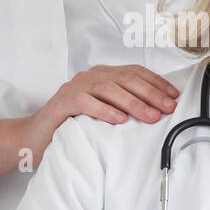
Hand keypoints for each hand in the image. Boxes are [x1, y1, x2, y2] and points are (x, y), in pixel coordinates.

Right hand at [27, 64, 180, 165]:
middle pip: (125, 79)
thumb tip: (157, 112)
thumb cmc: (73, 126)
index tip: (173, 96)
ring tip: (150, 116)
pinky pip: (85, 102)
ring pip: (108, 89)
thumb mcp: (104, 114)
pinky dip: (104, 110)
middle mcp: (89, 77)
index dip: (156, 82)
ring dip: (133, 103)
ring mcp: (74, 87)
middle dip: (150, 93)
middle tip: (167, 108)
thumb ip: (123, 108)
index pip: (134, 72)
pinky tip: (119, 120)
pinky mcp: (61, 102)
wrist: (35, 137)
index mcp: (102, 76)